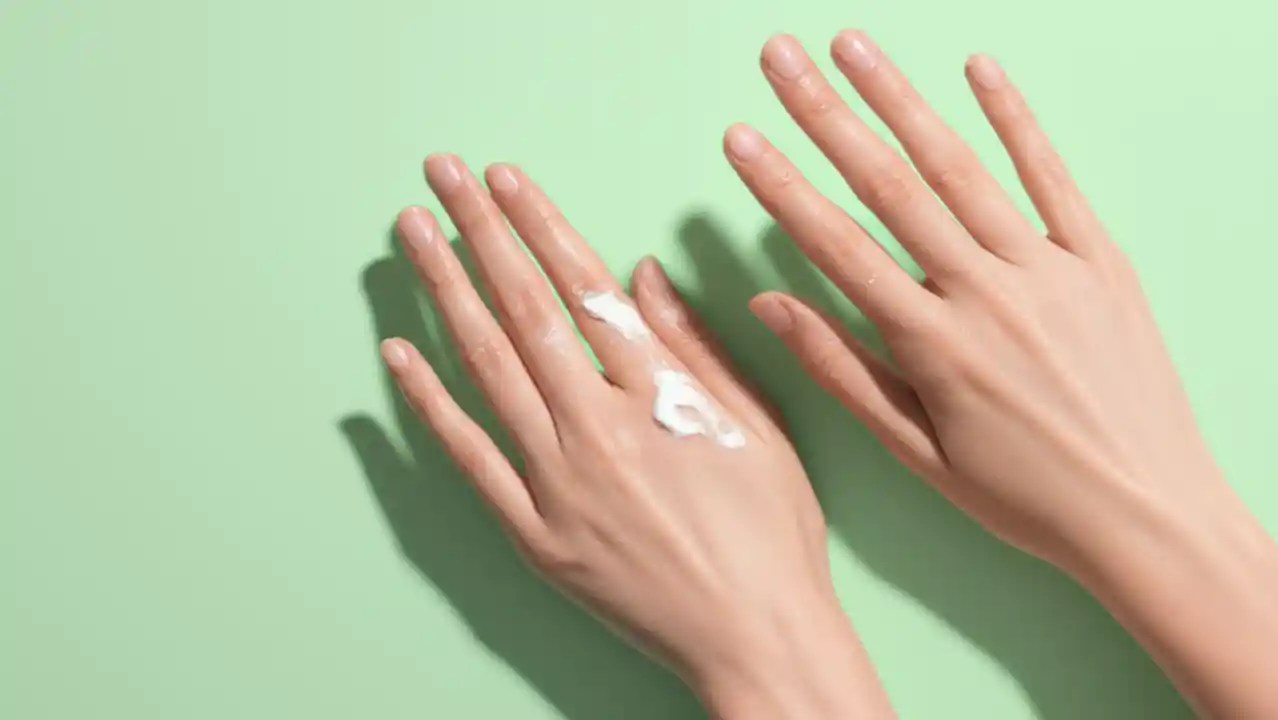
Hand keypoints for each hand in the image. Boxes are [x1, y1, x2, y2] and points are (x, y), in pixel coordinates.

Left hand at [381, 155, 892, 718]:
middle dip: (479, 233)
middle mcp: (600, 429)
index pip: (585, 286)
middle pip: (526, 311)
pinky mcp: (535, 534)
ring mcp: (559, 484)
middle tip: (439, 176)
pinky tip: (398, 354)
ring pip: (489, 369)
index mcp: (661, 396)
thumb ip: (693, 347)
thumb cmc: (772, 533)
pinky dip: (430, 404)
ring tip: (413, 234)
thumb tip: (642, 273)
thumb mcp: (758, 426)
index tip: (502, 178)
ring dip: (446, 293)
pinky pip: (471, 458)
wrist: (755, 637)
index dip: (539, 225)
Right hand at [726, 31, 1277, 716]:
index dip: (783, 187)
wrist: (1145, 514)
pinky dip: (1016, 119)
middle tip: (780, 57)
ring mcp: (1048, 270)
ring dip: (901, 100)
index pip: (838, 246)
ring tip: (852, 47)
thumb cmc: (1023, 495)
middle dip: (826, 115)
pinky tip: (979, 67)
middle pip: (891, 186)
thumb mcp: (918, 451)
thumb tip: (771, 305)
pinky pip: (1052, 177)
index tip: (741, 137)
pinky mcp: (1100, 262)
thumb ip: (843, 370)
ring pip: (961, 169)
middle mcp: (986, 293)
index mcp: (933, 344)